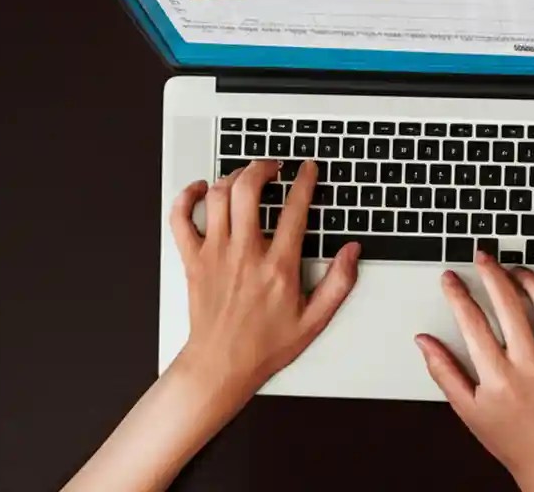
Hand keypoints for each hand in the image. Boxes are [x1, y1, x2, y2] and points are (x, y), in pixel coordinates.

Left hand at [65, 160, 358, 491]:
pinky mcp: (193, 260)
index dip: (304, 181)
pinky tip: (200, 189)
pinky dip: (187, 197)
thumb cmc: (264, 346)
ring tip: (245, 176)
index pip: (294, 209)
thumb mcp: (315, 320)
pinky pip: (181, 219)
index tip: (308, 169)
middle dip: (262, 167)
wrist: (221, 366)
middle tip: (273, 166)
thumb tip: (352, 252)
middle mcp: (245, 253)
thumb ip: (339, 283)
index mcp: (277, 266)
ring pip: (218, 196)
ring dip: (233, 177)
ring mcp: (215, 254)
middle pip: (248, 190)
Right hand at [415, 254, 533, 491]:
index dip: (457, 294)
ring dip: (528, 277)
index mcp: (499, 375)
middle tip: (481, 258)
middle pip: (507, 302)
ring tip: (514, 269)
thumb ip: (443, 371)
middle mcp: (530, 361)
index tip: (450, 279)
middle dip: (490, 272)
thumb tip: (424, 341)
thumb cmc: (511, 437)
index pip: (472, 321)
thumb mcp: (467, 409)